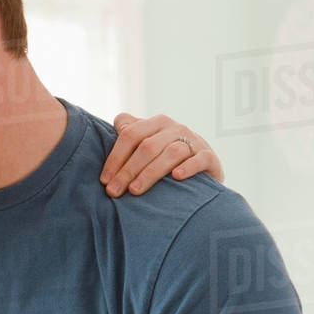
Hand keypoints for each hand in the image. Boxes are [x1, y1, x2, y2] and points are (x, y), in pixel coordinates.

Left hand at [101, 113, 223, 196]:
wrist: (204, 169)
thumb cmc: (167, 157)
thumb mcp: (149, 142)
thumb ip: (132, 132)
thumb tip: (117, 122)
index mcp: (156, 123)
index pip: (130, 135)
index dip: (115, 158)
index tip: (104, 181)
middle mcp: (175, 128)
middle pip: (147, 146)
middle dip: (128, 170)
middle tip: (114, 191)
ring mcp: (193, 141)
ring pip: (171, 153)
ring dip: (150, 173)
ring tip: (135, 191)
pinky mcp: (209, 156)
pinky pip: (199, 159)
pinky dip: (188, 167)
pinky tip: (176, 177)